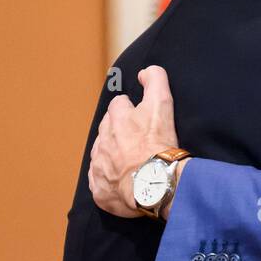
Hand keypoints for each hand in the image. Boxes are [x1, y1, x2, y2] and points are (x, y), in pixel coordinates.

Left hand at [88, 65, 178, 216]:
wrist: (155, 185)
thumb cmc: (158, 146)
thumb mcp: (162, 105)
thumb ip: (155, 81)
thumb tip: (145, 71)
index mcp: (116, 119)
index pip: (118, 105)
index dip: (130, 110)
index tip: (140, 118)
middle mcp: (103, 141)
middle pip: (107, 130)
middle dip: (118, 132)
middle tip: (137, 141)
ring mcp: (99, 166)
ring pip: (101, 155)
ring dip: (112, 156)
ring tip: (130, 162)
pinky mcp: (99, 189)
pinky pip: (100, 182)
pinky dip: (109, 181)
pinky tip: (123, 182)